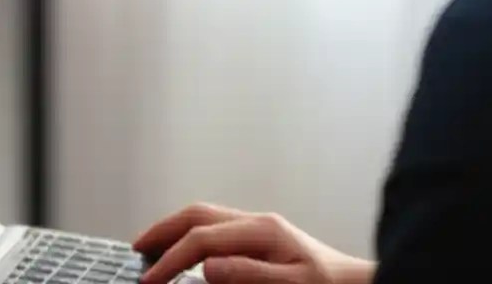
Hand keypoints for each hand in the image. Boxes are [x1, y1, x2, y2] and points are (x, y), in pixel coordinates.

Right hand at [134, 203, 375, 283]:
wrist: (356, 283)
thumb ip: (249, 275)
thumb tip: (206, 266)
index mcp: (263, 231)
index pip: (202, 240)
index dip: (171, 260)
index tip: (149, 281)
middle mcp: (258, 222)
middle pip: (198, 214)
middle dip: (163, 229)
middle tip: (136, 249)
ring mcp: (259, 225)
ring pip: (205, 215)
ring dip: (175, 227)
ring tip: (151, 246)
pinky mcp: (260, 235)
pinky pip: (216, 225)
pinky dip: (192, 233)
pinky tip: (185, 249)